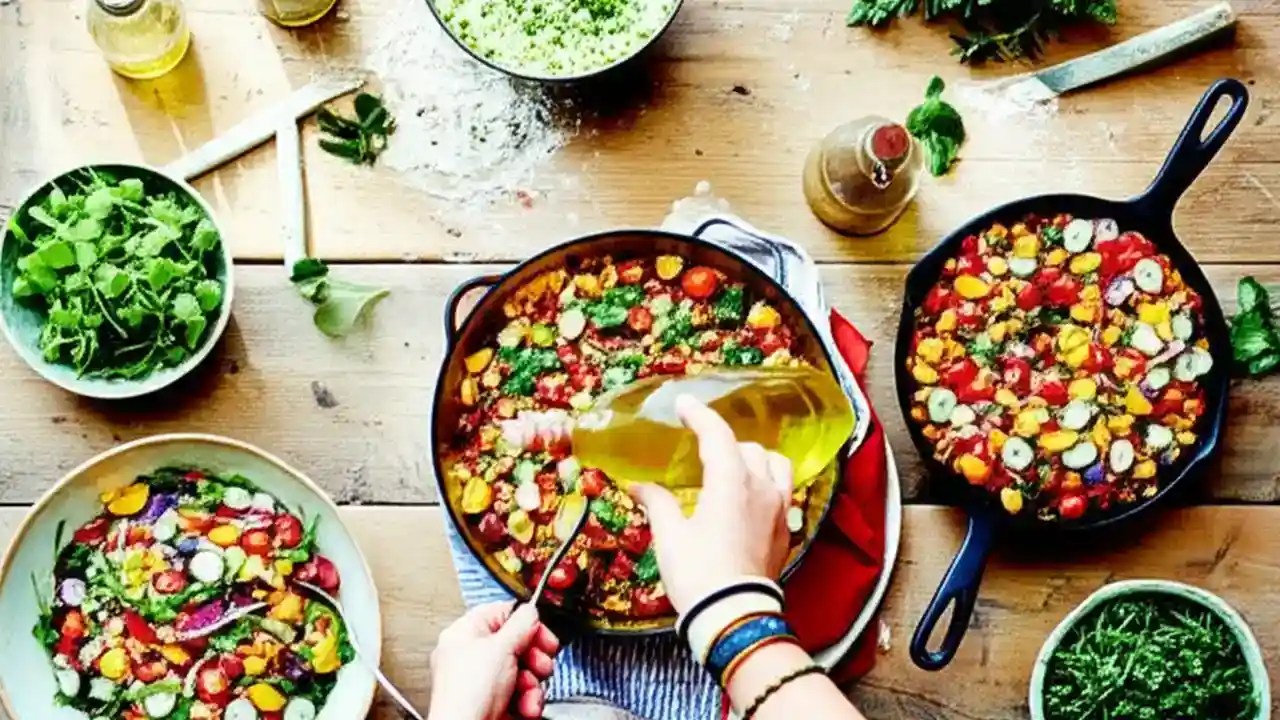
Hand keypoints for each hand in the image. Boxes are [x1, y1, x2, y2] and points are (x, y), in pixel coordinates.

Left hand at [428, 602, 560, 719]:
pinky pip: (522, 695)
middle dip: (534, 657)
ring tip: (528, 691)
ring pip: (523, 672)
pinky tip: (526, 707)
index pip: (500, 614)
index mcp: (463, 635)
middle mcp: (471, 658)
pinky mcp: (495, 705)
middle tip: (539, 663)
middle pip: (516, 645)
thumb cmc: (466, 695)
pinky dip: (529, 702)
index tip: (542, 632)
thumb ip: (521, 624)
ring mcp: (483, 684)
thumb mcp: (500, 648)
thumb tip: (530, 611)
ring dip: (534, 684)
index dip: (524, 622)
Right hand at [628, 395, 792, 612]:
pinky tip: (752, 495)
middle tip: (700, 447)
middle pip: (747, 448)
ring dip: (754, 458)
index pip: (717, 434)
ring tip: (734, 466)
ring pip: (775, 465)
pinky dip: (769, 482)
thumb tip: (638, 485)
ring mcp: (778, 509)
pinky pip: (784, 491)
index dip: (700, 415)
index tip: (684, 405)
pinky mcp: (786, 530)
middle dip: (723, 442)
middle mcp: (761, 488)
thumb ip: (658, 503)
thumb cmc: (697, 573)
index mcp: (730, 482)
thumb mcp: (670, 536)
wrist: (733, 616)